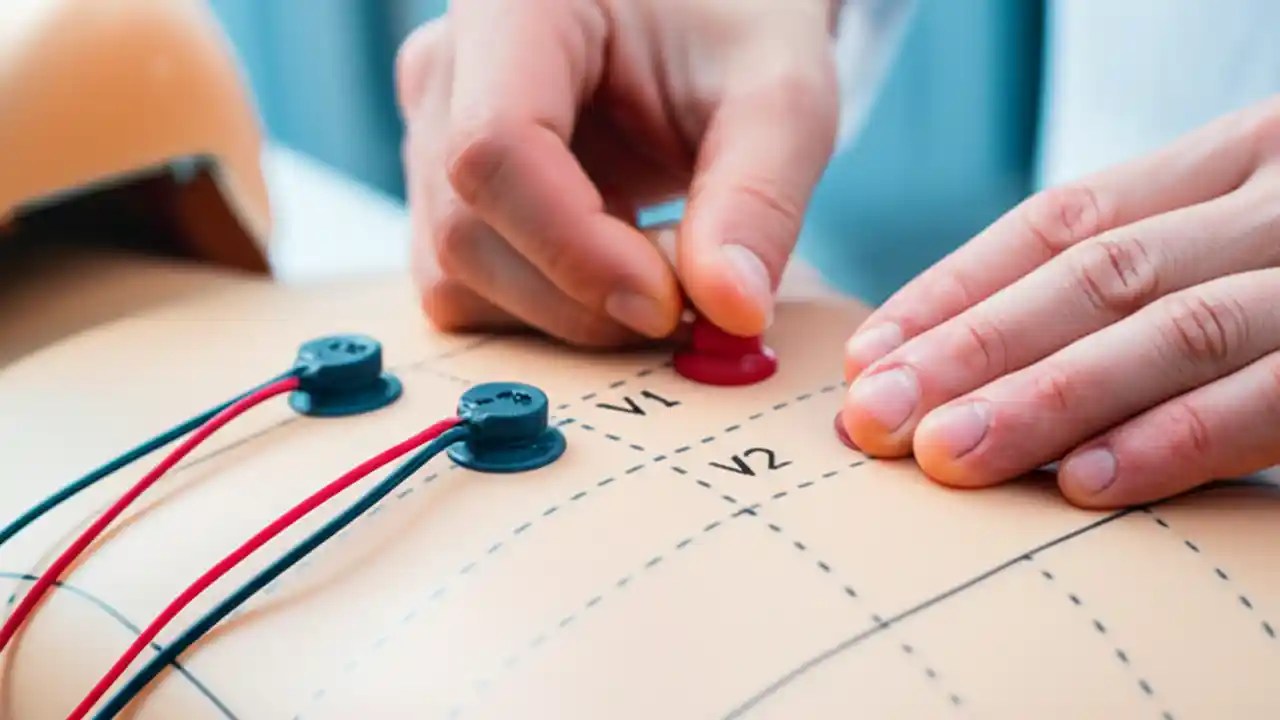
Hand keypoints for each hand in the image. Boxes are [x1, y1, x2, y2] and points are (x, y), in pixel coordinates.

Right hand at [395, 0, 838, 346]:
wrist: (702, 17)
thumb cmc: (737, 28)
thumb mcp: (780, 93)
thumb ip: (759, 198)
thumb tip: (733, 317)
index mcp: (512, 7)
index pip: (496, 149)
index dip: (576, 250)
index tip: (671, 305)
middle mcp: (446, 70)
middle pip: (468, 233)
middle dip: (585, 298)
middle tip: (697, 298)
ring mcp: (433, 137)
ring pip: (458, 278)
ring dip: (571, 312)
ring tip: (669, 263)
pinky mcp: (445, 197)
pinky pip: (472, 292)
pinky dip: (554, 310)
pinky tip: (627, 265)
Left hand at [840, 97, 1279, 507]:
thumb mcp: (1221, 247)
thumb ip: (1120, 289)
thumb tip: (952, 374)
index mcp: (1225, 165)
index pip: (1059, 223)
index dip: (953, 292)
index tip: (866, 359)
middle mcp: (1270, 206)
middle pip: (1098, 274)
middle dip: (974, 349)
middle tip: (876, 417)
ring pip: (1172, 330)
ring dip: (1047, 399)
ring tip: (949, 451)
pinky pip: (1268, 398)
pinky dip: (1174, 439)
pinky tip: (1084, 480)